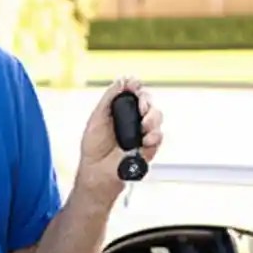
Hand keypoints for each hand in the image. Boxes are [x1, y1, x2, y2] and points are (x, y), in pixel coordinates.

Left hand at [74, 76, 163, 205]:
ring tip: (143, 127)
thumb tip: (120, 80)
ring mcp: (142, 133)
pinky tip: (145, 140)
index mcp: (120, 110)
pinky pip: (158, 137)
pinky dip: (154, 136)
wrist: (97, 172)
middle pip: (148, 102)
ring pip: (157, 117)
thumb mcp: (97, 118)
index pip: (134, 93)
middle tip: (141, 107)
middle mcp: (133, 120)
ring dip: (152, 119)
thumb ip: (109, 99)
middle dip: (146, 102)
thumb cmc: (93, 148)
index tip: (134, 84)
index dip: (136, 86)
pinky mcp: (148, 147)